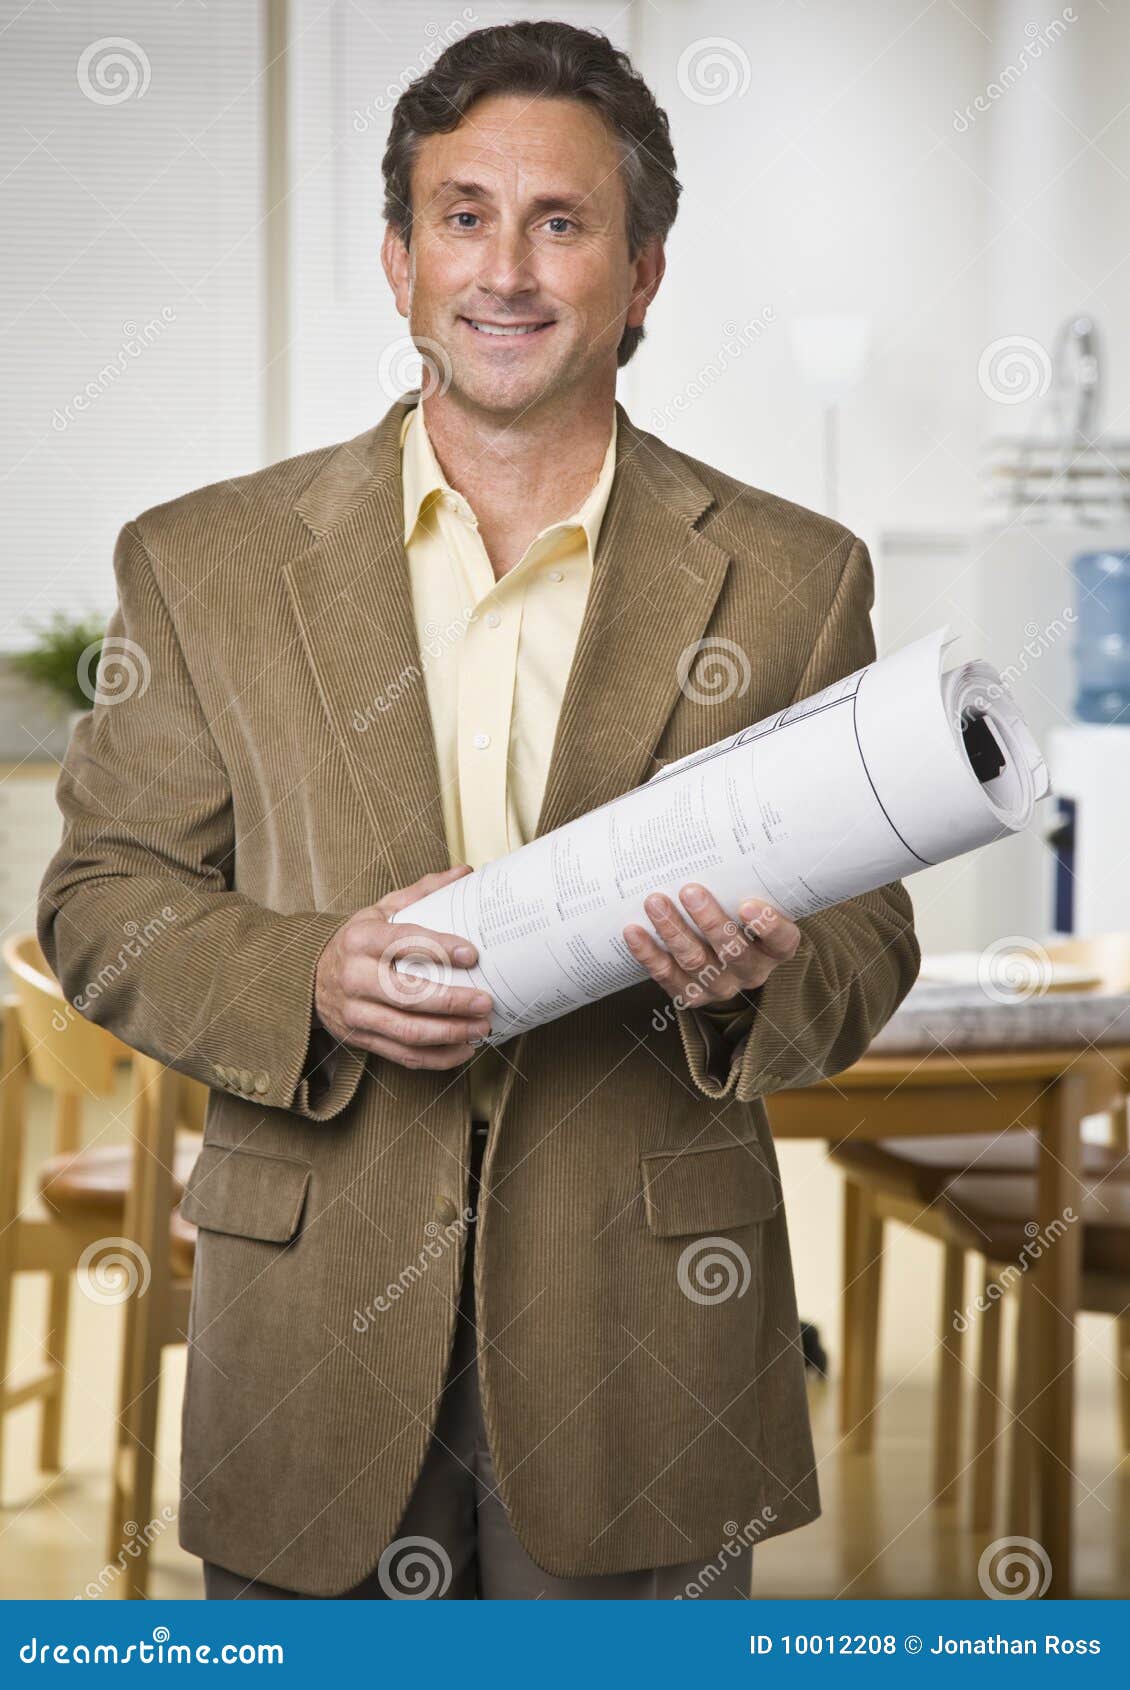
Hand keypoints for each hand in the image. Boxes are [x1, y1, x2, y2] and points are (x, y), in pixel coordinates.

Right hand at [314, 864, 493, 1070]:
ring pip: (407, 1030)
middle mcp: (354, 977)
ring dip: (449, 1034)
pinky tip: (464, 1051)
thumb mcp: (381, 911)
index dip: (440, 949)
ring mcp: (355, 1013)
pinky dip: (437, 1058)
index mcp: (361, 939)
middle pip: (408, 995)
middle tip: (486, 1002)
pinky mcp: (361, 1039)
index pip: (404, 943)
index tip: (473, 955)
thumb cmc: (357, 942)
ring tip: (481, 1029)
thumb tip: (465, 872)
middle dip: (452, 1002)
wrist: (309, 978)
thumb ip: (422, 893)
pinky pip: (402, 1055)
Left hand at [623, 883, 800, 1011]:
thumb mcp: (752, 898)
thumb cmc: (739, 914)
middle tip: (689, 891)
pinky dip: (648, 954)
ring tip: (655, 903)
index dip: (767, 926)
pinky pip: (667, 976)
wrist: (725, 954)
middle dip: (710, 921)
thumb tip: (718, 829)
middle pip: (733, 952)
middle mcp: (752, 970)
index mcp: (775, 948)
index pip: (781, 941)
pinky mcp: (691, 995)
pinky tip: (633, 932)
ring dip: (673, 932)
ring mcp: (721, 986)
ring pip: (696, 962)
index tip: (747, 904)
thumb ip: (744, 880)